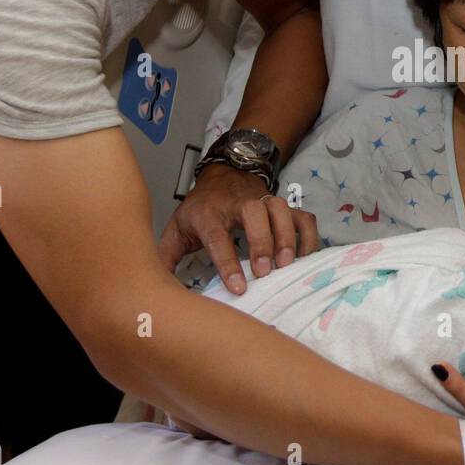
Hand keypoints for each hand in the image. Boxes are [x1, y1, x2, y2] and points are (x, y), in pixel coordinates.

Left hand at [158, 164, 319, 293]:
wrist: (223, 174)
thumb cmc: (200, 208)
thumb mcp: (177, 228)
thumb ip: (166, 257)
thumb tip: (155, 289)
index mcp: (208, 214)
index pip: (217, 237)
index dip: (228, 263)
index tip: (239, 288)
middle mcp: (237, 204)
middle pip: (254, 214)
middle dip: (262, 242)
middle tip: (266, 272)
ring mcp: (264, 201)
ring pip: (280, 210)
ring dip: (286, 237)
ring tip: (287, 265)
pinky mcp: (282, 205)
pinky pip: (302, 216)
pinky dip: (308, 235)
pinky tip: (305, 258)